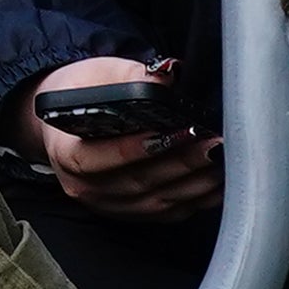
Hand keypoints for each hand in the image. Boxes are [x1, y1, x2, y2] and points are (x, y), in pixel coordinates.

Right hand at [27, 56, 222, 218]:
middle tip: (213, 142)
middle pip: (139, 181)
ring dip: (195, 183)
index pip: (101, 158)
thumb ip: (130, 75)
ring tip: (222, 159)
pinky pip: (169, 212)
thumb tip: (164, 76)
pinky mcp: (132, 213)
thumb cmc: (80, 95)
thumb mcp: (97, 74)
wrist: (67, 121)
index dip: (138, 149)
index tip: (176, 133)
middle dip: (181, 163)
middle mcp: (85, 187)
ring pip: (158, 201)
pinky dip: (197, 199)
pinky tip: (217, 180)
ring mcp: (110, 205)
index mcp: (66, 153)